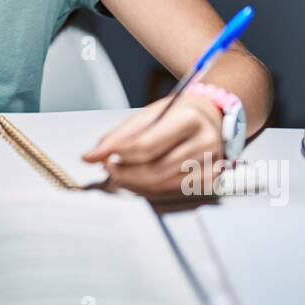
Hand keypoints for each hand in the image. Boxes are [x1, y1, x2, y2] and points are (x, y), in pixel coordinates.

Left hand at [81, 95, 227, 198]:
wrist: (210, 116)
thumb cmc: (177, 113)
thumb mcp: (149, 114)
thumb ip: (120, 135)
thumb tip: (93, 155)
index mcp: (188, 118)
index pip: (146, 145)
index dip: (118, 154)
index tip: (97, 157)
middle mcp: (204, 142)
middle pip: (154, 169)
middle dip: (123, 172)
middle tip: (107, 167)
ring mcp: (211, 163)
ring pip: (162, 184)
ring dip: (134, 183)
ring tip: (120, 173)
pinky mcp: (211, 179)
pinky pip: (172, 191)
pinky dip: (150, 188)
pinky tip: (140, 179)